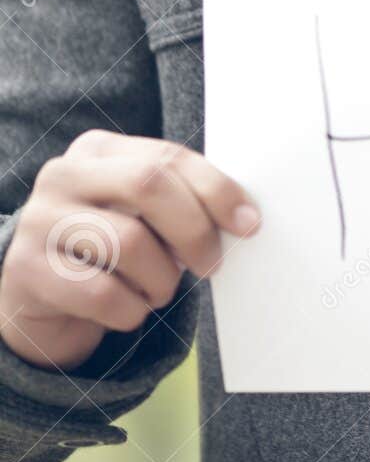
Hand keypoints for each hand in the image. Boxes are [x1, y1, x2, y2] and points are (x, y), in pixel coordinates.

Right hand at [0, 129, 259, 372]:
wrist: (36, 296)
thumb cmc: (105, 250)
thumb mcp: (136, 213)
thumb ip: (178, 201)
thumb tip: (243, 217)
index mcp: (97, 150)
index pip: (168, 157)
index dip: (216, 189)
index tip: (249, 223)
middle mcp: (63, 175)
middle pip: (148, 186)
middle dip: (194, 229)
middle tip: (212, 264)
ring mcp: (39, 221)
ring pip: (129, 243)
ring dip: (162, 279)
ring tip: (159, 290)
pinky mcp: (27, 270)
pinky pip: (103, 294)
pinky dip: (132, 311)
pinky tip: (130, 310)